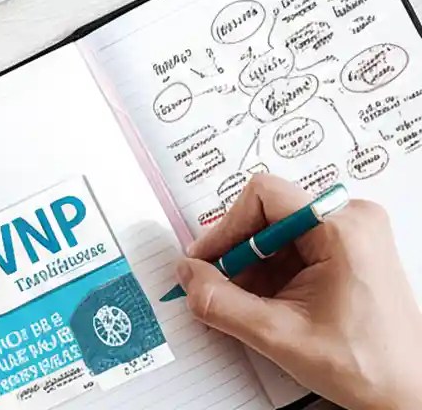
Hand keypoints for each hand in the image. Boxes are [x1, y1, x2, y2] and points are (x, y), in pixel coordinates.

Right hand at [178, 175, 421, 409]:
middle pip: (268, 212)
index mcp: (343, 229)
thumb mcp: (279, 336)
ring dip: (255, 266)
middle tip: (219, 287)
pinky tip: (271, 302)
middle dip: (239, 253)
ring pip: (278, 231)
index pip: (264, 196)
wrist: (408, 391)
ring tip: (251, 304)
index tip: (207, 260)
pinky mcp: (350, 248)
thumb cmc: (367, 365)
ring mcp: (353, 233)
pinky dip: (273, 272)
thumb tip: (187, 276)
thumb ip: (221, 303)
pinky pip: (295, 245)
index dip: (226, 227)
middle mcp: (352, 219)